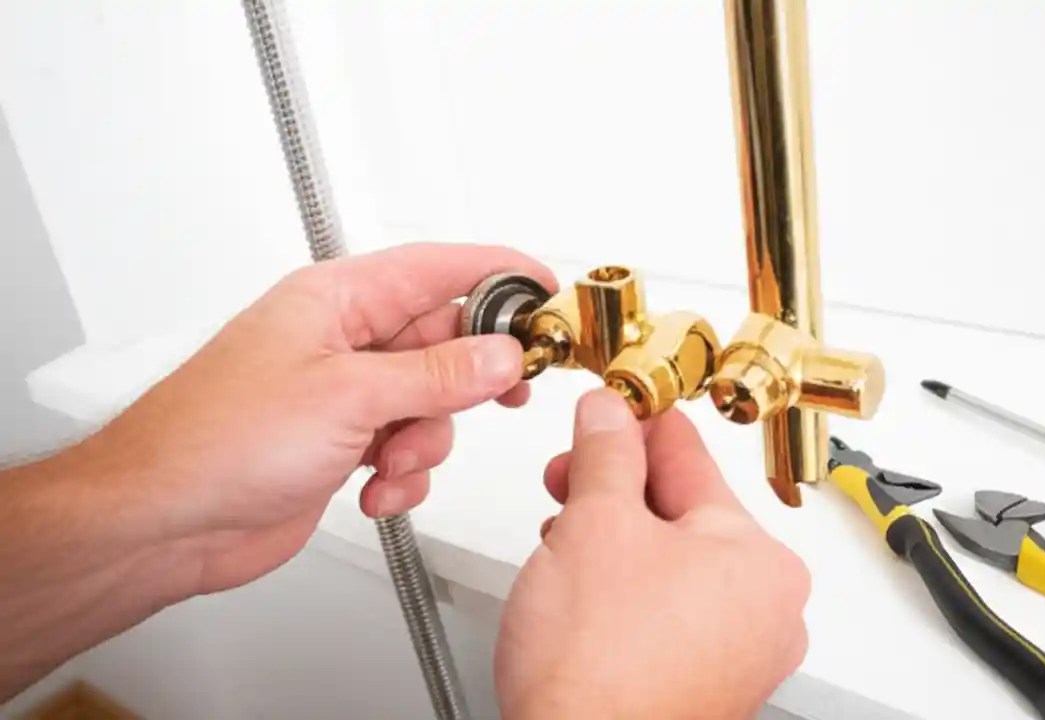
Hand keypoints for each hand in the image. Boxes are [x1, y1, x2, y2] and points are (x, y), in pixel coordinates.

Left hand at [83, 243, 556, 595]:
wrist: (163, 521)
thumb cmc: (217, 441)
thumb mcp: (349, 396)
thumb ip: (438, 374)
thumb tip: (501, 354)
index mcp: (337, 300)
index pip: (439, 267)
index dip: (500, 275)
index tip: (548, 292)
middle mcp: (342, 341)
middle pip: (443, 341)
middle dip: (468, 380)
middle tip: (506, 396)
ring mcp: (342, 394)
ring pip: (432, 403)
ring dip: (427, 441)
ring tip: (392, 462)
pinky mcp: (340, 444)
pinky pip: (405, 447)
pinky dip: (402, 475)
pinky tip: (373, 491)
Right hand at [496, 390, 810, 719]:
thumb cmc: (599, 672)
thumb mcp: (594, 526)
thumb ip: (605, 455)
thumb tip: (608, 416)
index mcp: (759, 557)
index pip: (690, 457)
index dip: (633, 425)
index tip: (603, 413)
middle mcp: (766, 608)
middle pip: (682, 512)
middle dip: (614, 493)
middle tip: (566, 484)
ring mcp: (739, 654)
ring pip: (671, 563)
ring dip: (614, 542)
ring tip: (564, 545)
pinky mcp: (706, 686)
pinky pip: (668, 612)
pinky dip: (626, 592)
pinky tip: (584, 596)